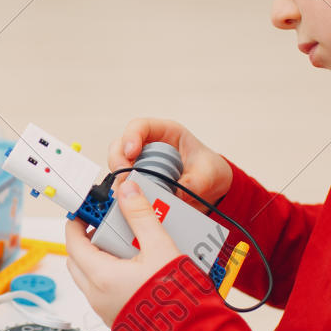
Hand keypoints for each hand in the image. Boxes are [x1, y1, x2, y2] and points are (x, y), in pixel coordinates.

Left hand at [64, 175, 183, 326]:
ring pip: (90, 279)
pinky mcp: (118, 321)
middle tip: (107, 227)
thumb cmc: (177, 299)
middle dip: (88, 241)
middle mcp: (97, 297)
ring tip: (128, 247)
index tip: (86, 212)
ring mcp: (106, 311)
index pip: (73, 243)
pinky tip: (137, 270)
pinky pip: (104, 294)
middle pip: (78, 262)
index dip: (77, 224)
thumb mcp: (160, 248)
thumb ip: (141, 216)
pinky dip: (111, 278)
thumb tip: (127, 192)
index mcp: (101, 277)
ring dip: (101, 260)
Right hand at [108, 117, 232, 210]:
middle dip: (118, 161)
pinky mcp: (140, 182)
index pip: (140, 127)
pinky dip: (125, 194)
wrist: (212, 188)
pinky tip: (130, 203)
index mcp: (166, 134)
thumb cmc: (209, 171)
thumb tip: (177, 192)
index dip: (131, 136)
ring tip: (127, 194)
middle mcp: (149, 147)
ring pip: (118, 167)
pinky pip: (125, 186)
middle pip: (121, 146)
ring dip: (120, 180)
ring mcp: (141, 165)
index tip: (131, 152)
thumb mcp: (208, 174)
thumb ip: (195, 182)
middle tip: (125, 178)